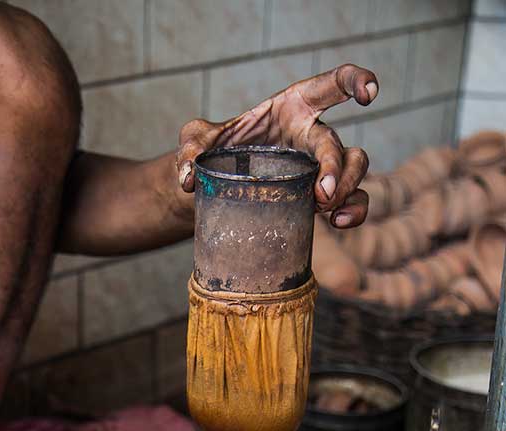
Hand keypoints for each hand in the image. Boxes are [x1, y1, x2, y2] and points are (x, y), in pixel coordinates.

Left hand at [177, 64, 377, 228]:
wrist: (214, 189)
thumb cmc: (211, 153)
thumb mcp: (195, 141)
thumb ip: (190, 147)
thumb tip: (188, 177)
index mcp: (292, 108)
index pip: (330, 86)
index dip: (354, 82)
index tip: (370, 93)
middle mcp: (311, 135)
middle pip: (340, 144)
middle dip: (338, 167)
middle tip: (322, 193)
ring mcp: (318, 167)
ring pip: (356, 169)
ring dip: (350, 189)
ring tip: (325, 209)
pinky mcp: (319, 197)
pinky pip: (352, 200)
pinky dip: (354, 211)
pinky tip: (339, 221)